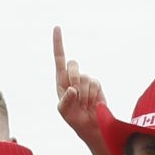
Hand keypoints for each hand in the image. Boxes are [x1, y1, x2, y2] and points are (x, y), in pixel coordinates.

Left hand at [53, 27, 108, 154]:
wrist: (91, 126)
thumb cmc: (74, 118)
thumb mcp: (64, 112)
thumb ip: (65, 100)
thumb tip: (73, 88)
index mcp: (61, 81)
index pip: (59, 58)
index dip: (58, 43)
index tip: (57, 27)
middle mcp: (73, 77)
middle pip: (72, 65)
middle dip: (73, 78)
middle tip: (75, 94)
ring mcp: (86, 80)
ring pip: (85, 78)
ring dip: (84, 94)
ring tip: (84, 104)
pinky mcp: (97, 85)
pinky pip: (95, 84)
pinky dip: (92, 95)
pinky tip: (92, 103)